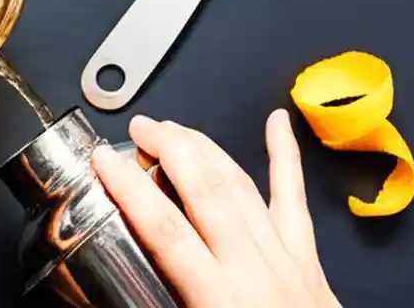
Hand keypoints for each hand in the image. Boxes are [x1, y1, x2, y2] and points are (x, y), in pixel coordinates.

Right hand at [93, 110, 339, 307]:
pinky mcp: (308, 258)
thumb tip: (107, 307)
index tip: (105, 161)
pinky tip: (277, 124)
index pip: (166, 228)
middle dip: (170, 148)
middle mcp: (254, 270)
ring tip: (175, 128)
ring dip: (205, 148)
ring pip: (240, 184)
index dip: (130, 187)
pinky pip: (294, 197)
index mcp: (220, 300)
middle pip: (205, 189)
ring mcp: (286, 258)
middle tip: (141, 129)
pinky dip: (285, 155)